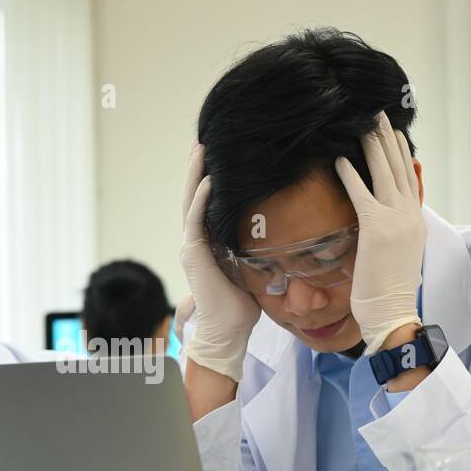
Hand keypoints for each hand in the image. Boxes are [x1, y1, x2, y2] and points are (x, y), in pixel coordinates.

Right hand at [180, 142, 261, 381]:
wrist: (228, 330)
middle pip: (194, 196)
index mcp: (206, 243)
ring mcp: (191, 247)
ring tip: (201, 149)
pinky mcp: (192, 254)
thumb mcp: (251, 269)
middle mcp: (194, 241)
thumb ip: (255, 250)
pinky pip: (195, 220)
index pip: (205, 203)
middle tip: (203, 140)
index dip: (208, 178)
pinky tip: (209, 180)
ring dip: (196, 174)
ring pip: (190, 202)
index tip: (216, 154)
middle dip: (198, 167)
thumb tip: (279, 235)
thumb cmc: (241, 306)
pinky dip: (201, 199)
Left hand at [335, 111, 425, 354]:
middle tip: (377, 114)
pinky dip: (351, 176)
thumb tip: (386, 220)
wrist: (393, 312)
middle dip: (387, 138)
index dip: (401, 153)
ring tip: (363, 124)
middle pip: (399, 167)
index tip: (393, 132)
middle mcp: (410, 215)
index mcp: (416, 220)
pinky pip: (361, 195)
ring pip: (384, 173)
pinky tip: (341, 160)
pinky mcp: (376, 230)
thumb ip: (395, 231)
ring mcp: (396, 221)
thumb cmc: (390, 290)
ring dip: (373, 146)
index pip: (410, 178)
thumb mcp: (400, 253)